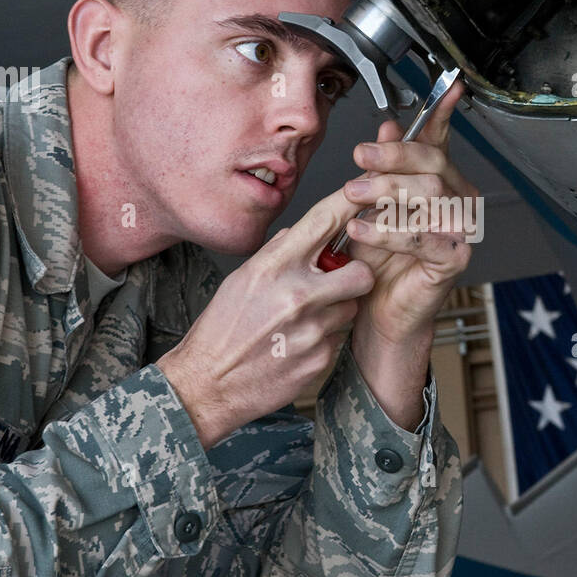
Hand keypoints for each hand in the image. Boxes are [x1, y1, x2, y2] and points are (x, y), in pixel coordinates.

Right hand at [157, 185, 373, 448]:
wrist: (207, 385)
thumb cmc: (222, 329)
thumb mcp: (242, 279)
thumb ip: (277, 253)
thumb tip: (301, 233)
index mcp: (273, 267)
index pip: (324, 222)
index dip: (352, 203)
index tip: (369, 191)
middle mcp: (296, 295)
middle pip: (361, 273)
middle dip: (358, 275)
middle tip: (342, 281)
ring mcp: (311, 330)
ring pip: (350, 308)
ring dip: (336, 310)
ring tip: (303, 320)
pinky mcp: (319, 359)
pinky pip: (338, 339)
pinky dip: (324, 339)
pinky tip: (296, 345)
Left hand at [341, 80, 477, 345]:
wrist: (377, 310)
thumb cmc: (376, 259)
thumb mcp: (372, 203)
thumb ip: (383, 166)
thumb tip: (389, 124)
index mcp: (441, 182)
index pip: (441, 142)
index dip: (444, 114)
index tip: (448, 87)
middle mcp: (458, 202)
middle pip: (433, 164)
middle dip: (394, 157)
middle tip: (360, 159)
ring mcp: (460, 230)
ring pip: (430, 194)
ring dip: (387, 192)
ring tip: (353, 198)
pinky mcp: (453, 260)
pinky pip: (422, 237)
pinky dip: (387, 231)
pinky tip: (361, 230)